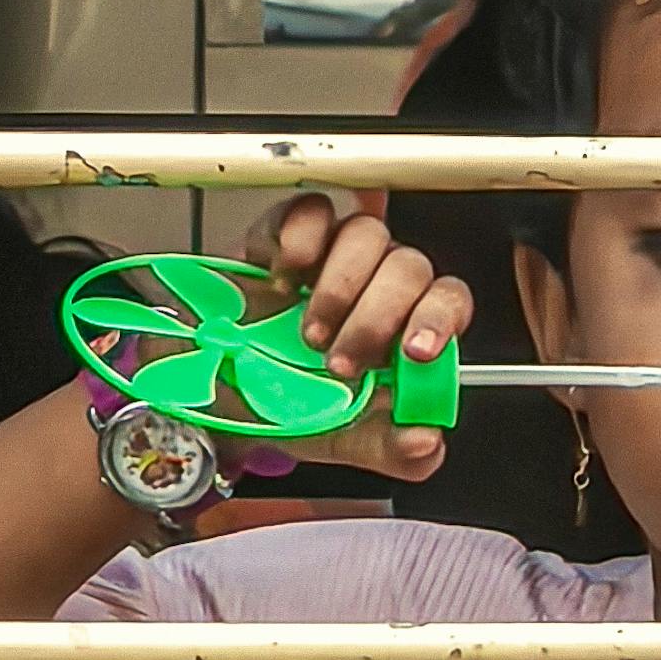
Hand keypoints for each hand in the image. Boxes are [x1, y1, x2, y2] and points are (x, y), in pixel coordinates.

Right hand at [244, 196, 474, 483]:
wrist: (213, 395)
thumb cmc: (285, 407)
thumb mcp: (340, 440)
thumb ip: (391, 449)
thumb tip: (426, 442)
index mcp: (402, 328)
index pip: (447, 301)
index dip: (438, 319)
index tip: (414, 351)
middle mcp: (376, 284)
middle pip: (409, 267)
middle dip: (375, 319)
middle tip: (337, 360)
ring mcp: (333, 255)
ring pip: (367, 233)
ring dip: (339, 287)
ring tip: (307, 332)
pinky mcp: (287, 233)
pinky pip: (312, 211)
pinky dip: (301, 238)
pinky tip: (283, 277)